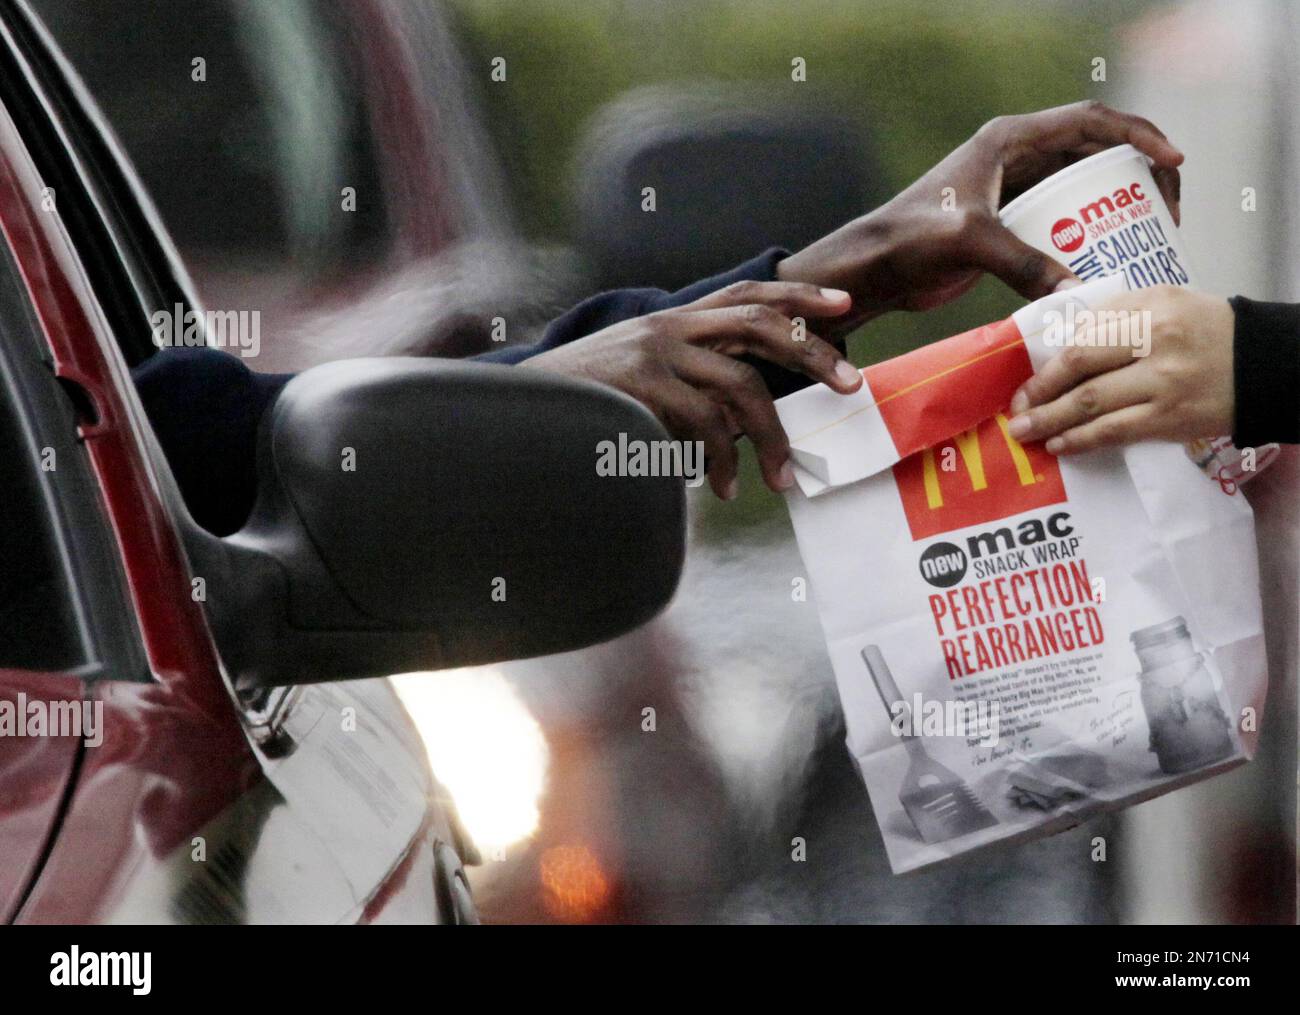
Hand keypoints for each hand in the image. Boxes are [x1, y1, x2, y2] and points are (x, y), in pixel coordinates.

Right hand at [522, 281, 858, 498]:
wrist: (523, 407)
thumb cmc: (591, 402)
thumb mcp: (644, 377)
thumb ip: (691, 381)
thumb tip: (747, 419)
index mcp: (676, 320)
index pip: (748, 294)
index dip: (798, 295)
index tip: (843, 305)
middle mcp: (671, 325)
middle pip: (760, 324)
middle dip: (813, 352)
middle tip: (851, 384)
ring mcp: (656, 352)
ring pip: (740, 384)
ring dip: (771, 436)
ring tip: (782, 477)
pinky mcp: (642, 386)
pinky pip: (704, 423)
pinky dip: (724, 460)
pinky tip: (727, 487)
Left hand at [778, 101, 1182, 323]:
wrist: (874, 268)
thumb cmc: (911, 239)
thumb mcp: (971, 242)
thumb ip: (1024, 263)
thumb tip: (1075, 294)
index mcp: (1009, 139)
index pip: (1090, 122)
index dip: (1138, 136)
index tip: (1174, 161)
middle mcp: (1015, 157)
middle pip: (1094, 152)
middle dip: (1136, 174)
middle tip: (1168, 210)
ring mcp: (1012, 189)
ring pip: (1079, 188)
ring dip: (1115, 206)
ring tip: (1150, 233)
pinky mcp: (1007, 223)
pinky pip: (1061, 221)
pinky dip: (1087, 235)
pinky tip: (1108, 260)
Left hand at [1006, 286, 1234, 452]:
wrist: (1264, 364)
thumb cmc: (1204, 331)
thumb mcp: (1164, 303)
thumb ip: (1115, 315)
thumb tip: (1062, 339)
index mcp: (1149, 307)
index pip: (1084, 335)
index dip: (1049, 362)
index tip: (1025, 379)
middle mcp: (1155, 341)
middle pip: (1080, 367)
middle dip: (1040, 392)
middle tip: (1016, 410)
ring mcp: (1162, 383)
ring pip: (1091, 403)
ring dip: (1049, 420)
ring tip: (1023, 433)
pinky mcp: (1170, 418)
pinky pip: (1114, 431)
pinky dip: (1080, 439)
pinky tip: (1059, 444)